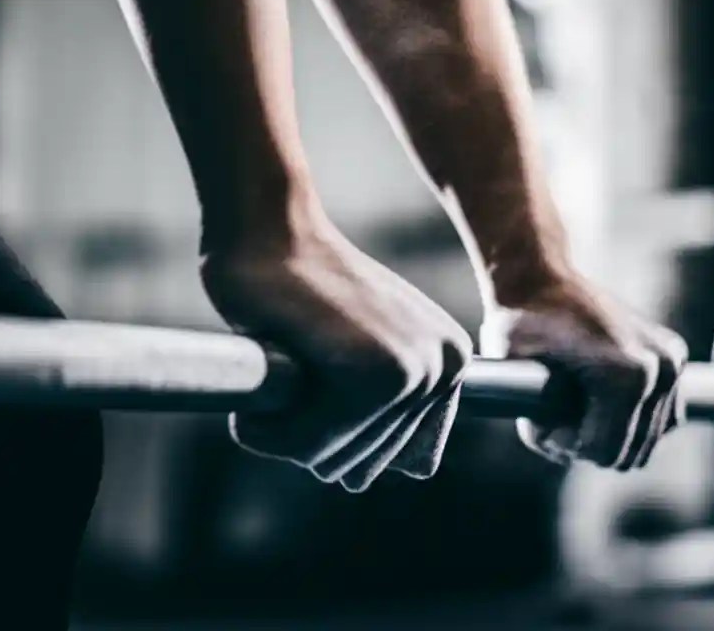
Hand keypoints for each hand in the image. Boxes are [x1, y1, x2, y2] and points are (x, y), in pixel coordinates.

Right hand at [201, 223, 471, 492]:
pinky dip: (267, 433)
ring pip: (334, 458)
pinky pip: (308, 445)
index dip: (338, 433)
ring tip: (277, 378)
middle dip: (309, 438)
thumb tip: (362, 482)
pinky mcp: (370, 377)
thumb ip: (377, 404)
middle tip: (289, 379)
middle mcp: (444, 367)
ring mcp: (412, 372)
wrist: (268, 231)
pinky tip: (262, 389)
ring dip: (284, 435)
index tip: (319, 377)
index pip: (393, 455)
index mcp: (451, 363)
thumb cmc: (298, 292)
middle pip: (365, 463)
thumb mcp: (360, 348)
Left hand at [480, 276, 687, 469]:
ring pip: (651, 436)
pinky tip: (603, 400)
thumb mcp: (515, 378)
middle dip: (592, 442)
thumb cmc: (522, 323)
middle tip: (558, 416)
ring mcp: (673, 360)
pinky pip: (664, 413)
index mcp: (627, 377)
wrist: (541, 275)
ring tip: (578, 406)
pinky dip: (635, 417)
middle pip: (631, 451)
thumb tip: (566, 452)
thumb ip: (538, 429)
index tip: (543, 422)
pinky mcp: (675, 353)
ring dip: (613, 431)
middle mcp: (660, 368)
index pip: (603, 452)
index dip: (566, 446)